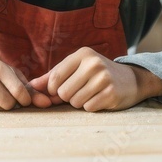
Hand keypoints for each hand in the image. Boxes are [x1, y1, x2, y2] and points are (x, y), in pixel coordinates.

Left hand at [28, 47, 161, 111]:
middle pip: (63, 92)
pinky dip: (91, 107)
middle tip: (80, 92)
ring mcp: (104, 78)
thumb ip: (52, 77)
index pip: (55, 78)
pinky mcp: (111, 93)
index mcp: (83, 54)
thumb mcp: (77, 69)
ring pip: (75, 102)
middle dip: (68, 97)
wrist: (132, 80)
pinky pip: (88, 108)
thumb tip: (30, 86)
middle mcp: (93, 63)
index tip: (60, 90)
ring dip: (80, 103)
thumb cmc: (97, 75)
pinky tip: (100, 99)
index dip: (53, 90)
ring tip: (91, 94)